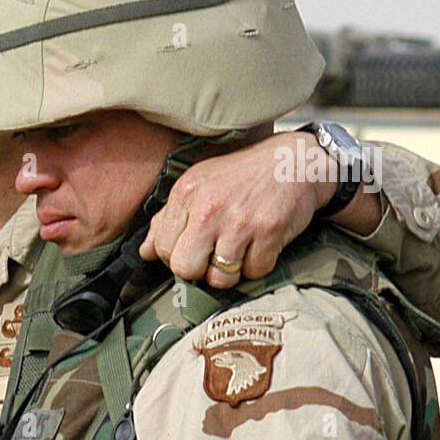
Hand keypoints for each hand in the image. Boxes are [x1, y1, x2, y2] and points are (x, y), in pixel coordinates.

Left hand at [139, 132, 381, 288]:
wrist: (294, 161)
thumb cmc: (241, 176)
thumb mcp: (198, 185)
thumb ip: (167, 219)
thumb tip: (145, 252)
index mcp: (186, 194)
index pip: (162, 249)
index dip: (174, 258)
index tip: (192, 250)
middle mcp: (209, 208)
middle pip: (185, 269)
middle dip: (198, 271)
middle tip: (212, 258)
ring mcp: (240, 221)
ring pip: (219, 278)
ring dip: (229, 273)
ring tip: (237, 252)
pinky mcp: (269, 232)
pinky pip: (254, 272)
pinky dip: (258, 266)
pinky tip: (260, 246)